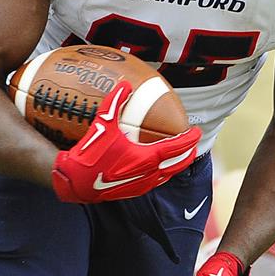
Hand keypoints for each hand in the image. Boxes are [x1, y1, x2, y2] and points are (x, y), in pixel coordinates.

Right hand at [51, 79, 201, 204]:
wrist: (77, 181)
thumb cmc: (91, 153)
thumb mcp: (103, 124)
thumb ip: (115, 101)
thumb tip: (124, 84)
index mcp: (147, 158)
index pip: (177, 147)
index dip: (189, 139)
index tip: (197, 131)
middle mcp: (149, 174)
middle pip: (178, 165)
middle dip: (188, 154)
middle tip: (192, 144)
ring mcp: (142, 185)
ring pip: (167, 175)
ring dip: (176, 165)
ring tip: (178, 156)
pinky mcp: (133, 192)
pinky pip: (155, 182)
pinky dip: (162, 173)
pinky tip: (156, 167)